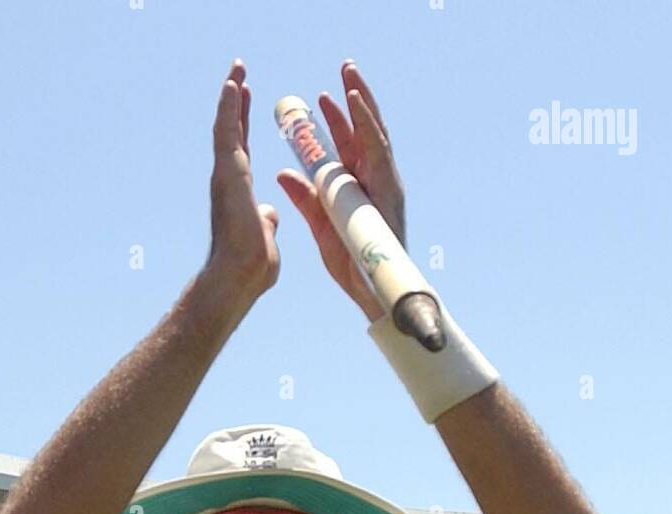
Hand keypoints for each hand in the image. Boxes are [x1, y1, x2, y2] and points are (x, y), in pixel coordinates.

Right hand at [206, 59, 279, 306]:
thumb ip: (265, 220)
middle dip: (234, 101)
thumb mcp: (263, 235)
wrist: (239, 276)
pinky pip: (227, 133)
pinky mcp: (228, 174)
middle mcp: (227, 179)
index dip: (242, 121)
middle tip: (237, 73)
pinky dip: (229, 108)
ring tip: (236, 68)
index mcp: (238, 190)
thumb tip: (270, 215)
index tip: (245, 96)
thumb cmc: (251, 267)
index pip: (241, 147)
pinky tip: (232, 83)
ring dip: (230, 96)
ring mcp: (225, 175)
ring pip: (226, 126)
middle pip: (230, 131)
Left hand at [277, 60, 404, 320]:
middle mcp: (374, 179)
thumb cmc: (350, 263)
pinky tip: (356, 100)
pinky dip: (366, 122)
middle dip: (353, 98)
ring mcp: (384, 181)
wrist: (370, 288)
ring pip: (374, 131)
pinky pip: (376, 147)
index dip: (335, 120)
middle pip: (363, 130)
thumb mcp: (319, 222)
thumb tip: (282, 171)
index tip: (318, 98)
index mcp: (357, 186)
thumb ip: (304, 195)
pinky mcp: (388, 187)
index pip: (346, 145)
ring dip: (361, 99)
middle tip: (344, 67)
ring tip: (350, 72)